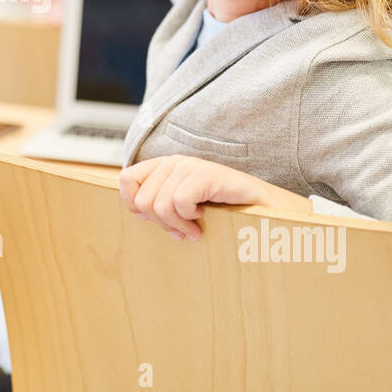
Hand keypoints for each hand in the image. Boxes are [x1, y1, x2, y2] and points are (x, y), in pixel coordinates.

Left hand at [118, 154, 310, 239]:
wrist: (264, 211)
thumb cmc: (224, 211)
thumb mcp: (185, 209)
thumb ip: (161, 206)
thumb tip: (137, 212)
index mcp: (165, 167)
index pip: (127, 179)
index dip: (134, 204)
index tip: (155, 219)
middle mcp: (175, 162)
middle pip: (142, 199)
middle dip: (161, 222)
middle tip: (183, 230)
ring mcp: (191, 166)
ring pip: (160, 204)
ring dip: (178, 224)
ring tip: (195, 227)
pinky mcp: (207, 175)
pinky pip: (180, 201)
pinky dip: (190, 218)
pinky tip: (204, 217)